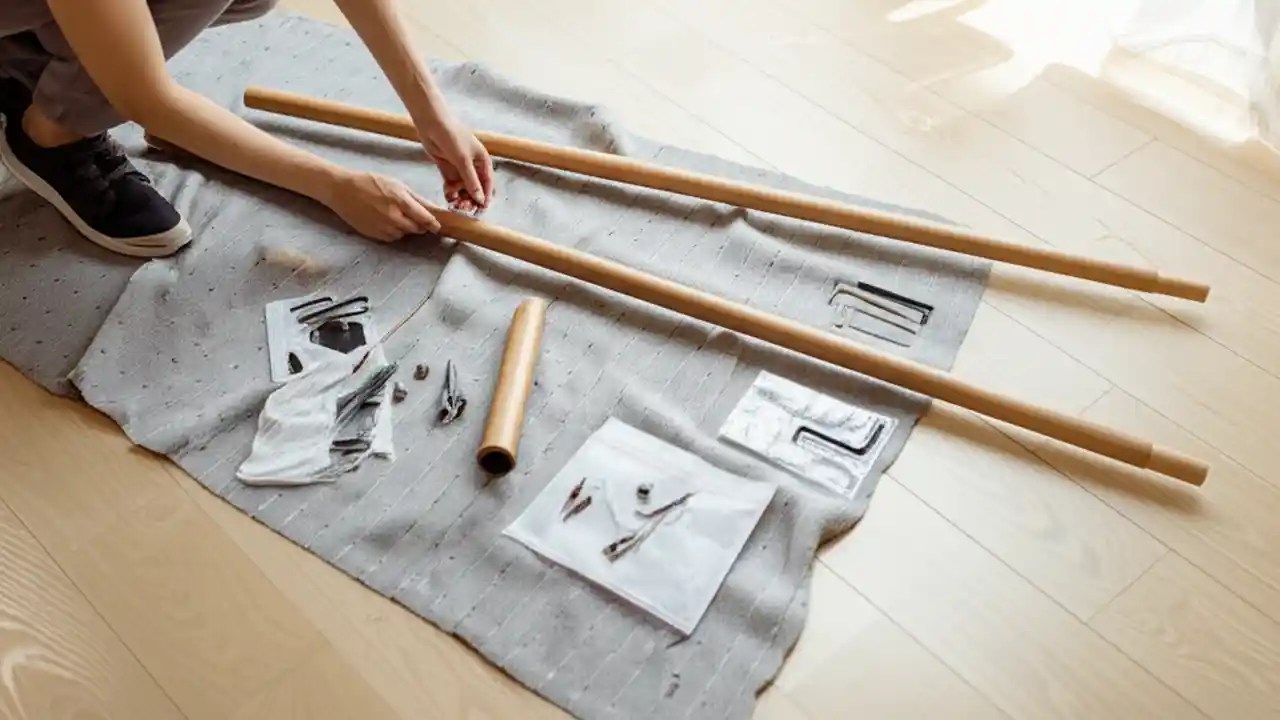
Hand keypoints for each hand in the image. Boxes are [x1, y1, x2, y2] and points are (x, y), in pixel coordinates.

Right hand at [325, 170, 440, 241]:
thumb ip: (416, 198)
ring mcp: (382, 227)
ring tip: (395, 215)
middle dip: (419, 225)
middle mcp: (392, 216)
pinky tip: (386, 220)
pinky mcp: (374, 234)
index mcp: (400, 200)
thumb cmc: (370, 183)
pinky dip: (393, 232)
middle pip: (416, 229)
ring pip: (403, 234)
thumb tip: (434, 209)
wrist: (343, 190)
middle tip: (415, 218)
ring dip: (405, 228)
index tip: (437, 226)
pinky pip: (391, 237)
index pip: (424, 218)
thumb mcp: (396, 184)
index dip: (433, 224)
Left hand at [421, 117, 494, 213]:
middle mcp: (473, 167)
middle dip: (471, 199)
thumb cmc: (452, 137)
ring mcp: (460, 169)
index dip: (485, 197)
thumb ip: (471, 181)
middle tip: (463, 207)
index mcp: (483, 162)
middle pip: (476, 189)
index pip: (488, 184)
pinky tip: (448, 195)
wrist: (432, 124)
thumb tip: (480, 200)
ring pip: (463, 189)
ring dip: (460, 197)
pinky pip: (452, 185)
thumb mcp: (463, 160)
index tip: (480, 210)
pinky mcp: (448, 170)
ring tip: (454, 202)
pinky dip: (450, 192)